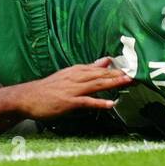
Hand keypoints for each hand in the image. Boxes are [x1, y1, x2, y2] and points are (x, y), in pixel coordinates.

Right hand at [15, 59, 131, 119]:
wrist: (28, 97)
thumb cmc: (49, 88)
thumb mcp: (69, 75)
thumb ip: (88, 69)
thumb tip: (105, 61)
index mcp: (77, 70)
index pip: (100, 68)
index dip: (117, 69)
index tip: (132, 68)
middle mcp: (76, 77)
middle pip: (101, 75)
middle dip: (119, 75)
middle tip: (136, 74)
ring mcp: (72, 89)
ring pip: (96, 85)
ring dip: (113, 83)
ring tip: (128, 82)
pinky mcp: (68, 102)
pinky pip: (86, 102)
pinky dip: (99, 102)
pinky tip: (110, 104)